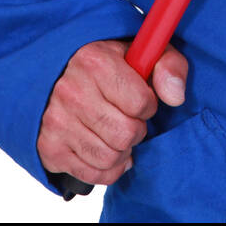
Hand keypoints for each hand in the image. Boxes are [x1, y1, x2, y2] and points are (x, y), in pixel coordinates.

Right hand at [37, 36, 187, 188]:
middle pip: (126, 134)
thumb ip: (169, 65)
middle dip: (136, 129)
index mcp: (94, 61)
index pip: (141, 103)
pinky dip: (108, 168)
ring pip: (110, 157)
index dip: (147, 104)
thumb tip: (176, 97)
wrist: (58, 72)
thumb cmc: (107, 63)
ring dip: (123, 150)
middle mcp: (71, 91)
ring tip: (117, 133)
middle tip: (128, 118)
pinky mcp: (50, 147)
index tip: (139, 98)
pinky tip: (106, 148)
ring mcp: (56, 121)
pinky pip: (93, 174)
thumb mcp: (143, 51)